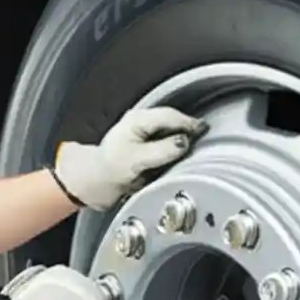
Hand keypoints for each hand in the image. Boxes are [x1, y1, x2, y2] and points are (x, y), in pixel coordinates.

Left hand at [52, 106, 208, 209]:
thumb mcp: (136, 160)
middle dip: (188, 127)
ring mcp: (143, 134)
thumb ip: (161, 150)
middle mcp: (140, 123)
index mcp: (136, 120)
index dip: (187, 123)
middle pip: (171, 121)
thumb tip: (183, 142)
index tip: (202, 130)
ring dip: (182, 135)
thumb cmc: (108, 170)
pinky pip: (165, 141)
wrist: (94, 182)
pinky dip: (175, 145)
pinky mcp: (145, 146)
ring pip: (169, 130)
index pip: (169, 116)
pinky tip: (182, 150)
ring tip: (197, 141)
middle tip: (204, 135)